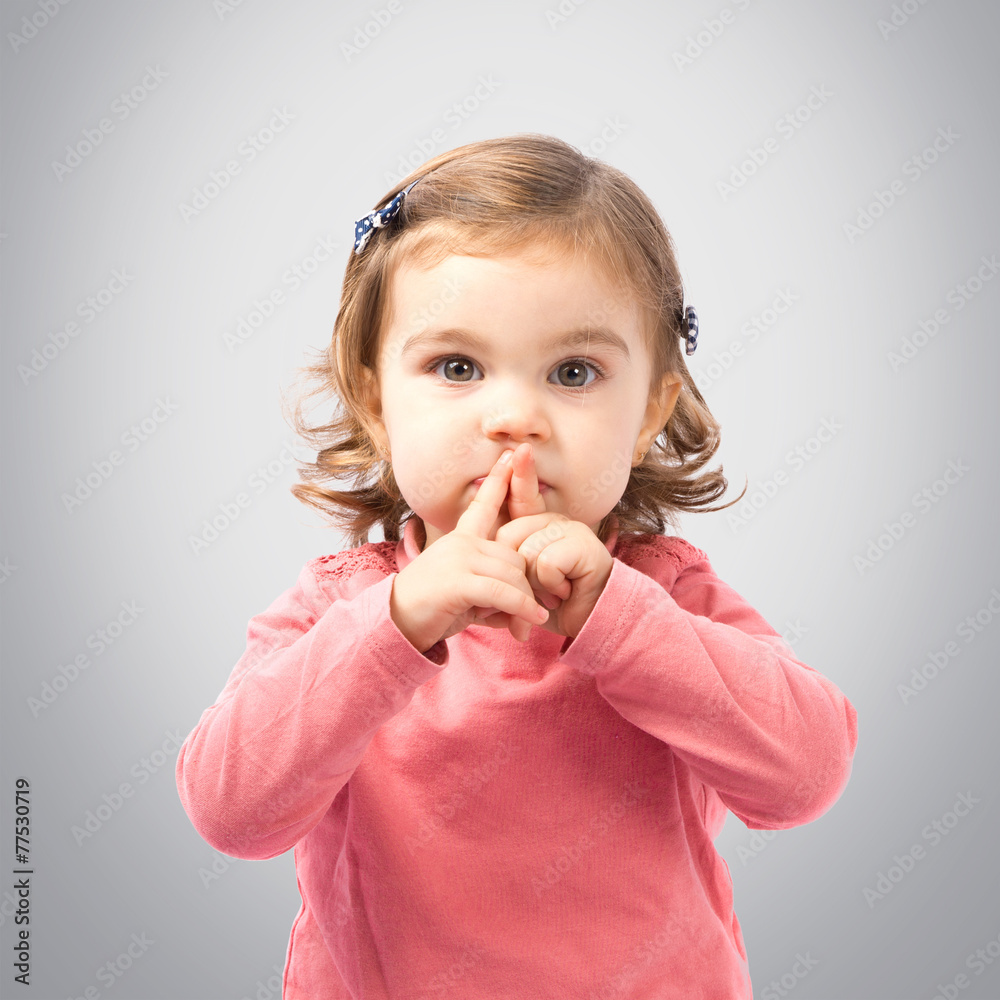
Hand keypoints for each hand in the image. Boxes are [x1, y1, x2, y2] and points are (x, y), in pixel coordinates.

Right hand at [389, 450, 549, 653]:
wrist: (397, 623)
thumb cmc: (433, 610)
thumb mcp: (469, 596)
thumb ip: (497, 592)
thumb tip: (529, 609)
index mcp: (461, 539)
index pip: (483, 505)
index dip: (498, 480)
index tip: (510, 454)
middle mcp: (461, 542)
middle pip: (516, 557)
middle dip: (527, 588)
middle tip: (533, 615)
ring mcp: (459, 558)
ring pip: (513, 574)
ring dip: (525, 604)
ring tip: (525, 627)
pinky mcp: (459, 582)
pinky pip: (504, 592)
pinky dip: (522, 608)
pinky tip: (534, 619)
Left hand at [494, 443, 612, 639]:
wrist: (584, 623)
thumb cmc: (548, 601)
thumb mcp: (519, 576)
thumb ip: (504, 555)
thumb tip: (478, 536)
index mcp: (538, 523)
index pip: (521, 498)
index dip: (519, 474)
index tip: (517, 449)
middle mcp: (556, 521)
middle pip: (510, 535)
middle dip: (516, 571)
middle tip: (538, 587)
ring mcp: (573, 531)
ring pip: (527, 551)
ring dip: (534, 583)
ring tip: (553, 589)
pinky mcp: (585, 547)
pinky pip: (547, 563)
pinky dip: (550, 585)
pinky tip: (566, 590)